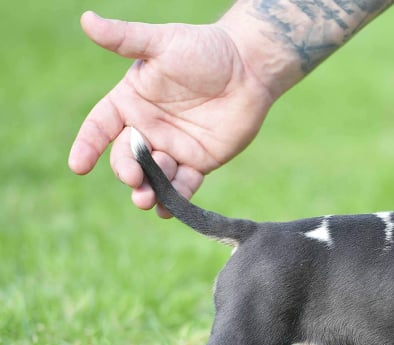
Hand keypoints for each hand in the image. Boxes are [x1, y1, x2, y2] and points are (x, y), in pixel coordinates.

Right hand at [68, 11, 274, 217]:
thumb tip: (86, 20)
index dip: (88, 146)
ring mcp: (172, 147)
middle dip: (126, 170)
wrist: (249, 67)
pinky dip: (176, 199)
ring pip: (153, 176)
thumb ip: (125, 38)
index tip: (78, 165)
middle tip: (134, 176)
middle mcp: (147, 128)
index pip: (100, 127)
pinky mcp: (199, 162)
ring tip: (147, 198)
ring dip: (148, 189)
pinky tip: (169, 210)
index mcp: (131, 102)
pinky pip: (183, 185)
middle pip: (126, 157)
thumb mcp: (162, 43)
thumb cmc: (205, 49)